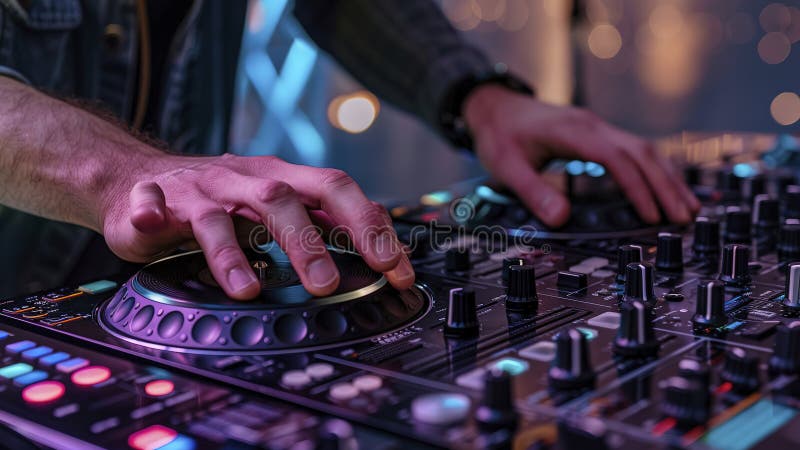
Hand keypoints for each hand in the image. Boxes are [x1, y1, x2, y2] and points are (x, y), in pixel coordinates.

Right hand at [99, 153, 414, 299]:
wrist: (144, 178)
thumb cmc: (223, 199)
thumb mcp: (278, 208)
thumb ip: (322, 226)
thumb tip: (382, 254)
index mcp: (286, 180)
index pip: (339, 195)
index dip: (371, 229)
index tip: (395, 270)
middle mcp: (248, 180)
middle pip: (286, 199)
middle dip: (310, 241)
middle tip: (326, 284)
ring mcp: (202, 190)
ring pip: (223, 213)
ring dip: (235, 251)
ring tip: (249, 287)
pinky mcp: (156, 200)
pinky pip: (151, 204)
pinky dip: (149, 214)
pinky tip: (148, 226)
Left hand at [462, 84, 699, 226]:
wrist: (494, 105)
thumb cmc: (499, 134)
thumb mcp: (506, 166)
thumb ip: (532, 191)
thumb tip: (560, 219)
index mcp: (572, 131)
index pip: (614, 158)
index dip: (636, 187)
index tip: (651, 215)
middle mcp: (592, 125)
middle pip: (640, 153)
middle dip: (665, 187)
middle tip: (684, 218)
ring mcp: (598, 127)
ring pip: (644, 150)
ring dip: (667, 178)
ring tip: (688, 208)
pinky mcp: (598, 134)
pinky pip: (635, 150)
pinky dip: (656, 170)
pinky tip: (668, 187)